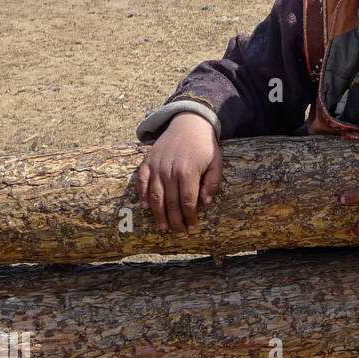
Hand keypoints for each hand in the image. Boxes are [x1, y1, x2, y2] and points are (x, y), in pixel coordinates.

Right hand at [136, 111, 222, 233]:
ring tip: (163, 227)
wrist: (189, 123)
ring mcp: (157, 166)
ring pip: (155, 196)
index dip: (190, 217)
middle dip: (175, 221)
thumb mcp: (216, 162)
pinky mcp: (147, 162)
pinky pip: (142, 181)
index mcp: (188, 172)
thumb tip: (206, 203)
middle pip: (171, 202)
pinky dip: (142, 195)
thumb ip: (212, 183)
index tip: (192, 228)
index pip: (188, 201)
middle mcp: (170, 171)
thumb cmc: (204, 146)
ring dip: (158, 214)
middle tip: (179, 233)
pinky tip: (146, 208)